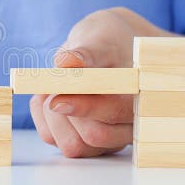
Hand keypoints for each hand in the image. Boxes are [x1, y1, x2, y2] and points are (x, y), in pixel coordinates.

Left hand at [29, 7, 176, 157]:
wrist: (106, 49)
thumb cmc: (109, 42)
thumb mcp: (101, 38)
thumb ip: (87, 52)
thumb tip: (66, 62)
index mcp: (142, 99)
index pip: (116, 113)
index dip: (87, 107)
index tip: (58, 99)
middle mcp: (128, 126)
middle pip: (93, 136)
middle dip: (66, 110)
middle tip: (54, 84)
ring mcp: (106, 139)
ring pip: (72, 146)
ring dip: (52, 116)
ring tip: (52, 87)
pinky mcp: (82, 142)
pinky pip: (53, 139)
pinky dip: (42, 117)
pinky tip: (47, 95)